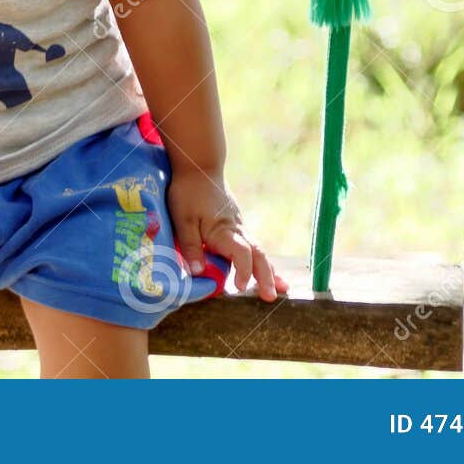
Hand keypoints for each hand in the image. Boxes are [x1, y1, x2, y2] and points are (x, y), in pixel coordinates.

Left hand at [167, 166, 287, 300]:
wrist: (200, 165)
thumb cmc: (189, 191)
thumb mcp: (183, 218)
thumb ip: (191, 245)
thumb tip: (198, 272)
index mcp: (224, 230)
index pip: (241, 253)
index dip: (242, 271)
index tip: (240, 288)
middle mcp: (238, 229)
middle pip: (258, 255)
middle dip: (265, 277)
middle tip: (270, 297)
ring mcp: (240, 226)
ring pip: (259, 251)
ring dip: (269, 271)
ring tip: (281, 290)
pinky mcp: (237, 225)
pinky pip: (254, 246)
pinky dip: (263, 261)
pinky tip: (270, 272)